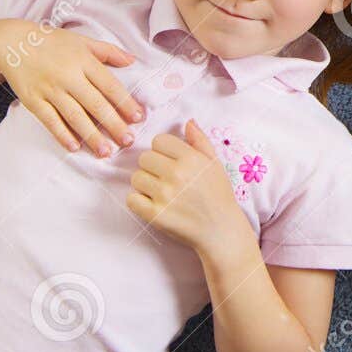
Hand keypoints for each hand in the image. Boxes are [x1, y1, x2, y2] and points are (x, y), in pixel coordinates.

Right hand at [0, 21, 142, 156]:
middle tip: (127, 141)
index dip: (125, 102)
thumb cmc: (52, 42)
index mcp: (84, 61)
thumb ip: (108, 51)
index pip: (109, 85)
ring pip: (74, 116)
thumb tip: (132, 60)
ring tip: (105, 152)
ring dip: (91, 135)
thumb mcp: (83, 40)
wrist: (13, 43)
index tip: (138, 118)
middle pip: (95, 104)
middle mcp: (68, 76)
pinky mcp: (33, 100)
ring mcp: (50, 89)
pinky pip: (50, 121)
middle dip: (113, 124)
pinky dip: (62, 135)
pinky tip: (74, 147)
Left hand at [127, 120, 245, 254]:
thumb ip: (200, 141)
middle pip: (144, 158)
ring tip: (160, 193)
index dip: (162, 150)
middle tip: (165, 179)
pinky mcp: (155, 214)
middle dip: (152, 167)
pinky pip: (131, 199)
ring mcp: (164, 194)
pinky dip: (139, 202)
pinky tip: (153, 204)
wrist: (220, 229)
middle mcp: (176, 173)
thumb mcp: (215, 164)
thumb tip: (188, 122)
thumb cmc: (218, 194)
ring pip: (136, 178)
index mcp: (190, 158)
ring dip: (145, 185)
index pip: (158, 141)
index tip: (170, 161)